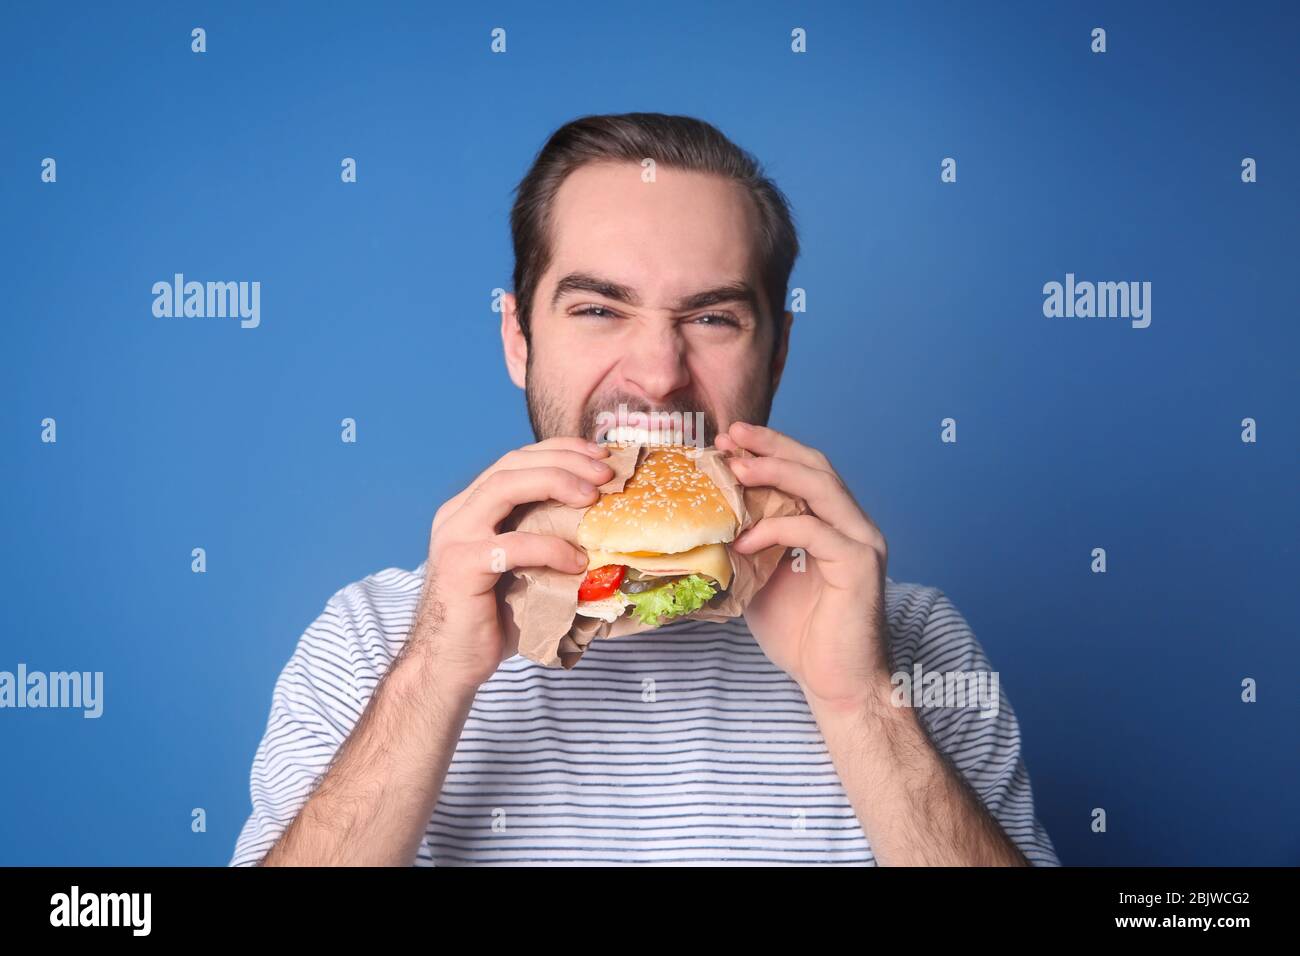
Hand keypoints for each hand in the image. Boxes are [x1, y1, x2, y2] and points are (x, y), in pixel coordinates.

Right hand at [409, 437, 613, 692]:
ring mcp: (456, 537)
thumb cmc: (494, 620)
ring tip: (593, 498)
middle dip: (563, 460)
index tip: (598, 454)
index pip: (515, 461)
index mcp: (470, 508)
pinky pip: (513, 545)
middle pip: (512, 464)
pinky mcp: (462, 565)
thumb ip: (547, 541)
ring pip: (504, 487)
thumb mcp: (525, 569)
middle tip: (605, 472)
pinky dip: (550, 547)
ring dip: (555, 483)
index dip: (558, 450)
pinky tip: (577, 562)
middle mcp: (458, 514)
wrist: (450, 665)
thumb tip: (607, 531)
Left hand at [717, 422, 891, 711]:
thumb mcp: (761, 580)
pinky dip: (776, 528)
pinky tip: (743, 538)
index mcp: (834, 523)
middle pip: (816, 466)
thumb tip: (703, 522)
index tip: (729, 439)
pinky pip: (815, 531)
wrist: (835, 685)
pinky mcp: (859, 566)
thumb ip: (747, 547)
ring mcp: (861, 542)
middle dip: (771, 446)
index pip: (804, 470)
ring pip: (821, 488)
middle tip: (730, 435)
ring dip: (775, 472)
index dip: (769, 449)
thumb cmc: (800, 636)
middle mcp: (853, 525)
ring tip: (736, 468)